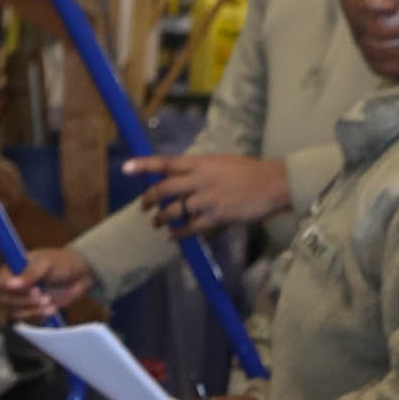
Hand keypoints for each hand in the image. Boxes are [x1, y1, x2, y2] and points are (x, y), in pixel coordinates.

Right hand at [0, 244, 100, 322]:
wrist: (79, 275)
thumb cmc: (62, 263)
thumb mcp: (46, 263)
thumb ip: (29, 273)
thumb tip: (9, 284)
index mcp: (12, 269)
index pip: (1, 283)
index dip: (13, 290)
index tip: (32, 289)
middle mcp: (13, 285)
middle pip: (6, 301)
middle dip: (25, 302)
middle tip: (44, 296)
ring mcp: (21, 299)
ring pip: (15, 313)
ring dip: (33, 311)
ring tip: (50, 303)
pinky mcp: (30, 310)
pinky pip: (27, 320)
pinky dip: (39, 317)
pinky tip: (52, 309)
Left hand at [124, 149, 292, 240]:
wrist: (273, 184)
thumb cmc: (249, 172)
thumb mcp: (221, 162)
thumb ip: (198, 170)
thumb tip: (179, 178)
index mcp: (201, 162)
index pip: (166, 162)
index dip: (144, 165)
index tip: (125, 168)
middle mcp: (200, 179)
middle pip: (163, 190)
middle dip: (148, 200)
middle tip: (144, 207)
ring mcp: (207, 199)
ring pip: (173, 211)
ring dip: (160, 219)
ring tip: (156, 223)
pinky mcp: (216, 217)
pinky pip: (189, 229)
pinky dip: (177, 234)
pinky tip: (171, 236)